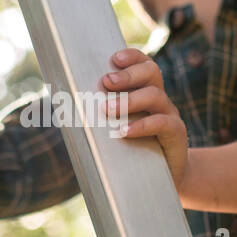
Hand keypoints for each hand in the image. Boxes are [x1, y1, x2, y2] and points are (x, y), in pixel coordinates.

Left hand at [100, 48, 188, 191]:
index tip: (114, 59)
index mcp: (145, 91)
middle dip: (128, 74)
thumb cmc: (131, 150)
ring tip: (108, 109)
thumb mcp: (114, 129)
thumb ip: (97, 116)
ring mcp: (169, 115)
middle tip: (106, 82)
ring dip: (129, 100)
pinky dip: (141, 125)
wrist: (158, 180)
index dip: (132, 57)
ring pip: (155, 95)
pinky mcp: (176, 134)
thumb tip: (60, 106)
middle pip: (151, 72)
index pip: (143, 64)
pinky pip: (162, 123)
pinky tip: (123, 132)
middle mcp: (159, 99)